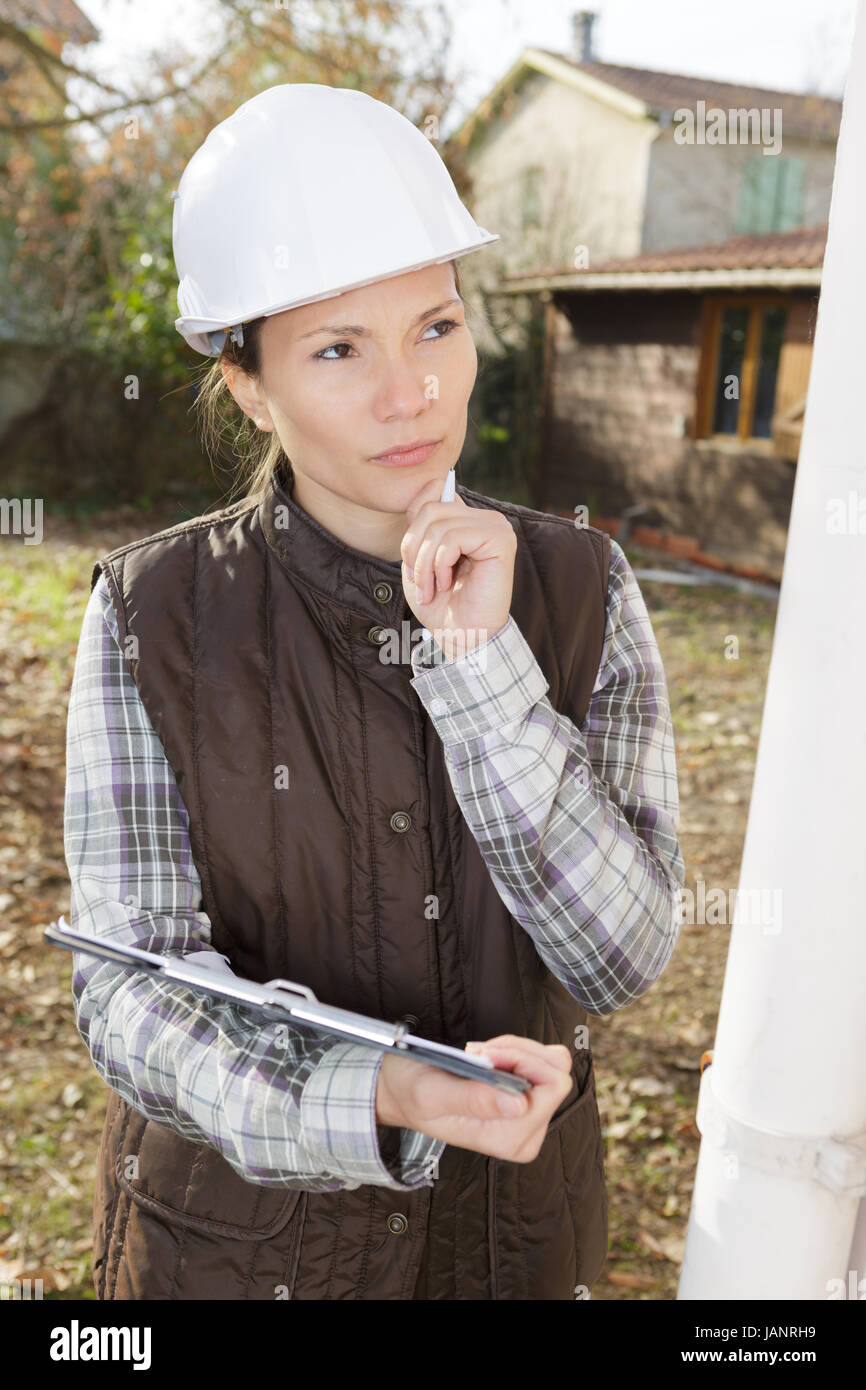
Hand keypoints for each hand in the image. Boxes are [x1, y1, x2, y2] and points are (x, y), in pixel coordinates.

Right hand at [375, 1034, 574, 1163]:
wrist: (405, 1093)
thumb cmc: (412, 1092)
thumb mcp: (431, 1095)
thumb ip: (474, 1100)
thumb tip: (521, 1104)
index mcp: (507, 1140)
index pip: (552, 1087)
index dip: (521, 1059)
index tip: (481, 1054)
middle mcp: (526, 1135)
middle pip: (557, 1074)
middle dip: (519, 1051)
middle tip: (478, 1052)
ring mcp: (531, 1119)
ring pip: (554, 1065)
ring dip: (518, 1049)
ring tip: (481, 1054)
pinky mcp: (530, 1103)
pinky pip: (545, 1063)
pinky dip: (519, 1050)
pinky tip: (491, 1056)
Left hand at [400, 475, 516, 659]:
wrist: (461, 636)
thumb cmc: (441, 603)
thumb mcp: (419, 557)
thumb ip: (423, 522)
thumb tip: (432, 484)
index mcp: (466, 519)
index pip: (430, 492)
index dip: (412, 524)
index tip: (415, 560)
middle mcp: (484, 518)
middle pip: (429, 508)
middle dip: (414, 549)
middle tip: (420, 581)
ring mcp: (495, 526)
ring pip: (438, 525)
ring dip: (425, 564)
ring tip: (432, 587)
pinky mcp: (500, 539)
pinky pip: (453, 538)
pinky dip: (440, 565)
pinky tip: (448, 583)